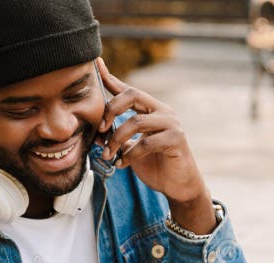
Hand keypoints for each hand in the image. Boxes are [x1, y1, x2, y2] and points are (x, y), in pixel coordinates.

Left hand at [95, 58, 206, 204]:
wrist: (178, 186)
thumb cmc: (155, 166)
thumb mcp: (131, 149)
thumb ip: (118, 138)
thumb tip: (96, 134)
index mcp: (151, 109)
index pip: (129, 90)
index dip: (111, 79)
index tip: (96, 65)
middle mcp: (163, 111)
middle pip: (133, 94)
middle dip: (111, 109)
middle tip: (101, 129)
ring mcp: (172, 124)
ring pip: (136, 121)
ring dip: (117, 139)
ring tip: (109, 155)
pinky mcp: (176, 139)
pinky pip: (146, 142)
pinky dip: (130, 154)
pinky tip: (122, 164)